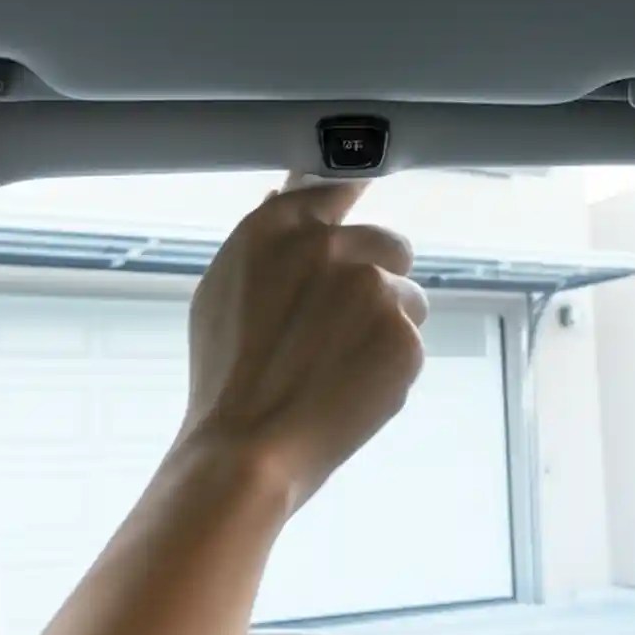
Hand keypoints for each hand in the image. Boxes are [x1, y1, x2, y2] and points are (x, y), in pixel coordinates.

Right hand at [180, 176, 428, 508]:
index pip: (339, 183)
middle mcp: (332, 248)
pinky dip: (391, 364)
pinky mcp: (405, 336)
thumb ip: (267, 241)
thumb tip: (289, 194)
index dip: (355, 201)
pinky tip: (350, 388)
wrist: (248, 450)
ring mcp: (373, 291)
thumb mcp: (223, 290)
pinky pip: (411, 341)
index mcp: (279, 228)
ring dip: (388, 324)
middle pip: (389, 243)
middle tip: (340, 326)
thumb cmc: (225, 376)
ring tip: (339, 365)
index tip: (364, 204)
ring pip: (408, 295)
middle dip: (376, 278)